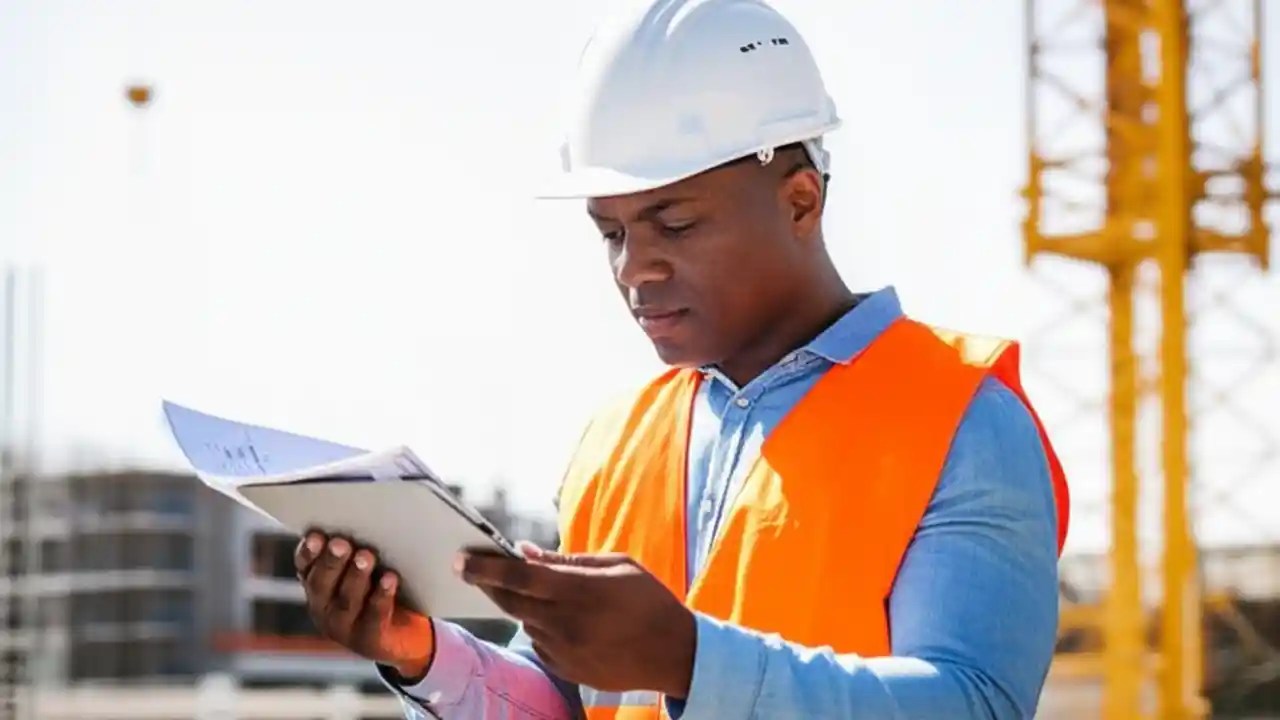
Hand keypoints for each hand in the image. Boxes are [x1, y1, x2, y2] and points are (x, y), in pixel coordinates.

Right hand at [294, 531, 434, 679]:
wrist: (403, 634)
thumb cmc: (380, 589)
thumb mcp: (365, 567)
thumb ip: (358, 546)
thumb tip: (367, 511)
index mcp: (317, 585)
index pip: (305, 566)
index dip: (308, 552)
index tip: (315, 536)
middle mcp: (323, 607)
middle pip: (322, 583)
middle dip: (331, 562)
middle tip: (340, 543)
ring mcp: (344, 627)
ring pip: (347, 600)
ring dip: (355, 577)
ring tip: (366, 556)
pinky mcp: (368, 640)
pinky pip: (373, 617)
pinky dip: (381, 597)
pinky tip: (390, 579)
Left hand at [458, 544, 695, 697]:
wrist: (675, 654)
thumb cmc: (650, 600)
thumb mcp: (618, 565)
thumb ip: (569, 560)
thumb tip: (526, 552)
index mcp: (581, 591)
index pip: (520, 577)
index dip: (486, 567)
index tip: (461, 559)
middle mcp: (567, 623)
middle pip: (511, 601)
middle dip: (488, 583)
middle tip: (472, 568)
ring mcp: (565, 650)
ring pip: (526, 621)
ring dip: (523, 605)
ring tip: (545, 593)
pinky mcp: (566, 669)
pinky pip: (540, 643)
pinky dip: (542, 627)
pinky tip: (566, 620)